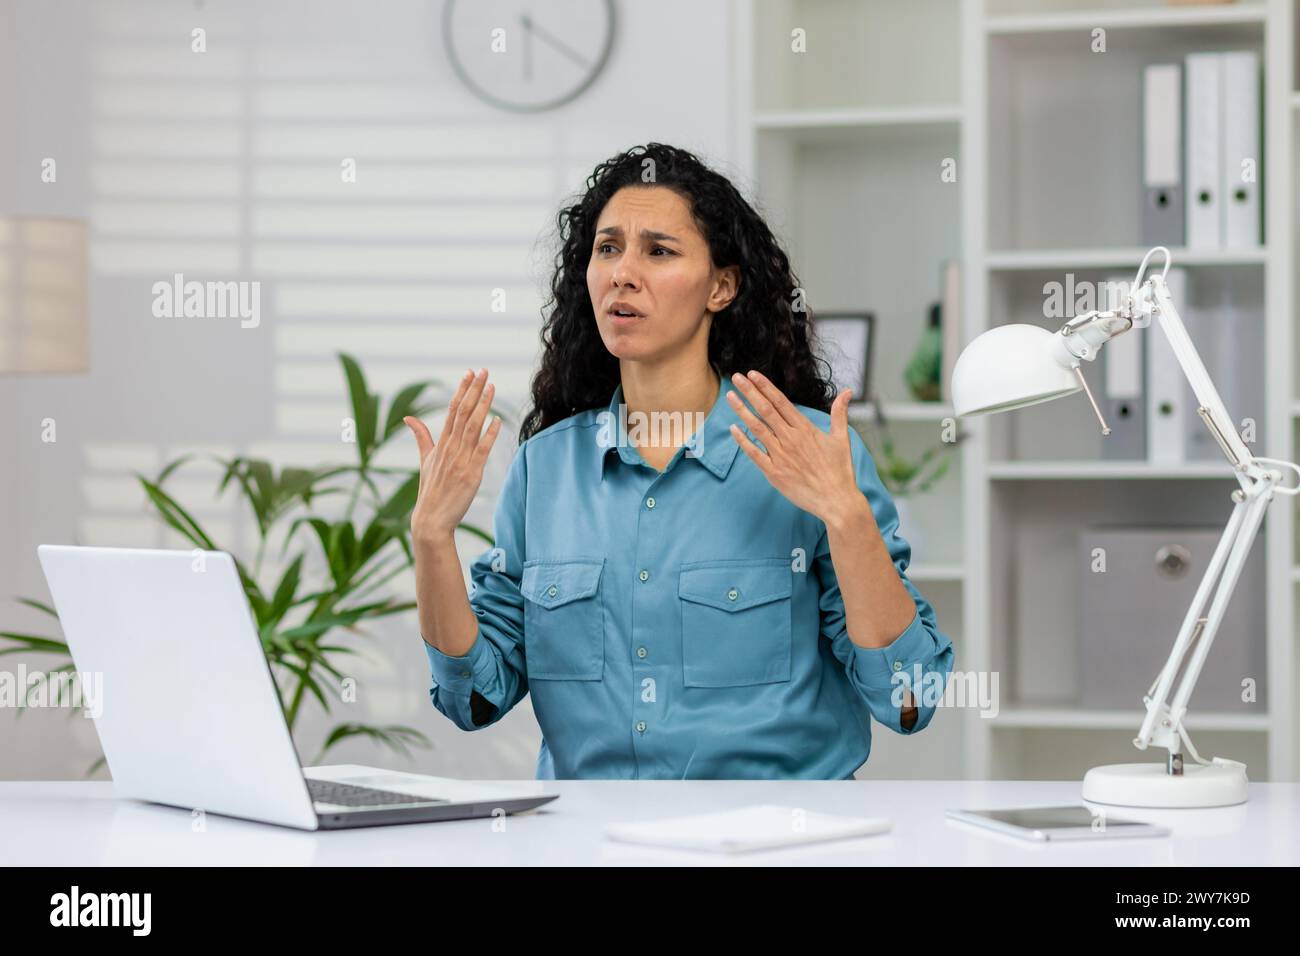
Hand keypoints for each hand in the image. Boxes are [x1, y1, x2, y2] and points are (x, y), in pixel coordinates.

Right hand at [403, 368, 502, 542]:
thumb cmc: (430, 490)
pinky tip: (497, 420)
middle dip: (474, 390)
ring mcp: (461, 460)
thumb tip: (408, 418)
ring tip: (492, 387)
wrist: (431, 519)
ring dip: (483, 405)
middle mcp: (450, 448)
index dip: (461, 390)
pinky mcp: (471, 473)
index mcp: (440, 444)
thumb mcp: (425, 460)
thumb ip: (421, 437)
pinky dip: (490, 434)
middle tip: (484, 371)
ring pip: (473, 427)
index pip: (452, 410)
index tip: (470, 373)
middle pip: (463, 413)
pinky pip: (482, 450)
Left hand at [726, 370, 865, 528]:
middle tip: (736, 377)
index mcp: (806, 429)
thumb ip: (840, 413)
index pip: (781, 401)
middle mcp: (791, 439)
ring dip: (742, 411)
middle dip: (749, 392)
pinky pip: (754, 454)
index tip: (752, 374)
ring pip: (757, 428)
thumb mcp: (842, 438)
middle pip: (766, 410)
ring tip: (730, 397)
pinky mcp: (774, 473)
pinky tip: (733, 429)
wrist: (836, 501)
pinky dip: (743, 441)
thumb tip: (847, 391)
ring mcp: (781, 456)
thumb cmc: (840, 471)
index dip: (765, 386)